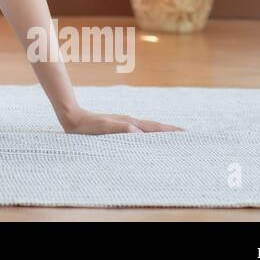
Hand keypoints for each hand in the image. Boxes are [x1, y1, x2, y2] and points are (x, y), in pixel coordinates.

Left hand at [61, 107, 184, 134]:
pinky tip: (148, 141)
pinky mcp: (119, 128)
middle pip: (155, 128)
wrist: (72, 118)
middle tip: (187, 138)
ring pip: (148, 130)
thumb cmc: (87, 125)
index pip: (155, 128)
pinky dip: (149, 136)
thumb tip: (137, 132)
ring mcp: (125, 124)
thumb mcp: (103, 127)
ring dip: (161, 135)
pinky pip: (139, 133)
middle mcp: (130, 122)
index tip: (186, 134)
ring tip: (173, 141)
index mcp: (130, 123)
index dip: (170, 131)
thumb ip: (119, 128)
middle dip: (171, 133)